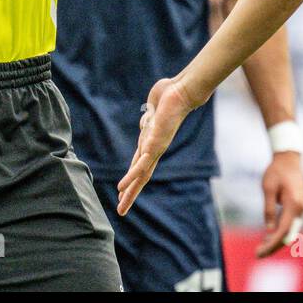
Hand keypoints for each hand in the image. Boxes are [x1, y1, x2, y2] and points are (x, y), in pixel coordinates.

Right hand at [117, 77, 196, 214]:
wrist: (182, 91)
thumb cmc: (170, 96)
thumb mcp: (152, 112)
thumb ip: (148, 120)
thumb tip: (145, 123)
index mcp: (151, 143)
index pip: (139, 167)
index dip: (131, 180)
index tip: (122, 193)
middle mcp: (153, 149)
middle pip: (140, 176)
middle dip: (130, 194)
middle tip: (121, 211)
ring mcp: (155, 148)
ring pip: (141, 175)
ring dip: (130, 192)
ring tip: (121, 206)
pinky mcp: (155, 144)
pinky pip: (141, 164)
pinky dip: (132, 176)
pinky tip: (122, 187)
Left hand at [256, 151, 302, 256]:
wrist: (289, 159)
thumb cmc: (276, 171)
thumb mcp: (268, 188)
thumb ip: (269, 210)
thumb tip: (269, 230)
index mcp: (294, 204)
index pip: (283, 231)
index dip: (271, 243)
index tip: (259, 251)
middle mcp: (301, 209)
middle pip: (289, 235)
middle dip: (274, 246)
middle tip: (258, 254)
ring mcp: (302, 208)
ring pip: (291, 231)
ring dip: (277, 240)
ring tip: (261, 247)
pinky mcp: (299, 207)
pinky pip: (291, 224)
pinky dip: (281, 232)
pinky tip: (269, 236)